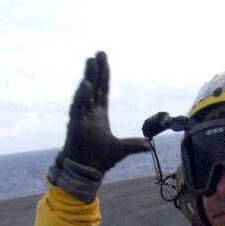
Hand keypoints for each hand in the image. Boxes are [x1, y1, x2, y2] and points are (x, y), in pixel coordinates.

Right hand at [48, 50, 149, 199]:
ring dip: (88, 77)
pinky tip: (86, 83)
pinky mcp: (75, 125)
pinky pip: (78, 107)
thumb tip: (149, 145)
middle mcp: (89, 113)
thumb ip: (134, 145)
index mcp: (99, 115)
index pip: (102, 91)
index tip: (104, 60)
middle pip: (94, 87)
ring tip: (91, 61)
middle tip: (99, 53)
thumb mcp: (121, 150)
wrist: (86, 172)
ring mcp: (81, 117)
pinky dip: (81, 96)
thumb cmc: (99, 159)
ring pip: (85, 93)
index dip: (104, 76)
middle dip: (97, 70)